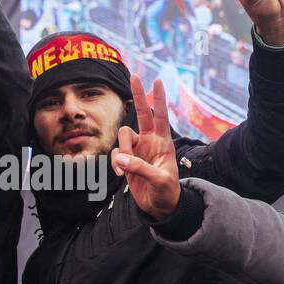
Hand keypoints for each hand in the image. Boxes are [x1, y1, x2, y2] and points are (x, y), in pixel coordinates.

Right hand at [112, 74, 179, 219]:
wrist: (160, 208)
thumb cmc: (167, 193)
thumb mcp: (159, 180)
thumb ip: (140, 168)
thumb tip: (120, 160)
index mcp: (163, 143)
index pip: (161, 116)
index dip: (158, 99)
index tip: (157, 81)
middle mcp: (150, 142)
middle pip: (141, 113)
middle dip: (138, 95)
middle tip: (134, 76)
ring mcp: (137, 150)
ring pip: (123, 137)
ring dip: (121, 152)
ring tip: (124, 170)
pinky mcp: (127, 161)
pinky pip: (116, 154)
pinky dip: (116, 163)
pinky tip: (121, 176)